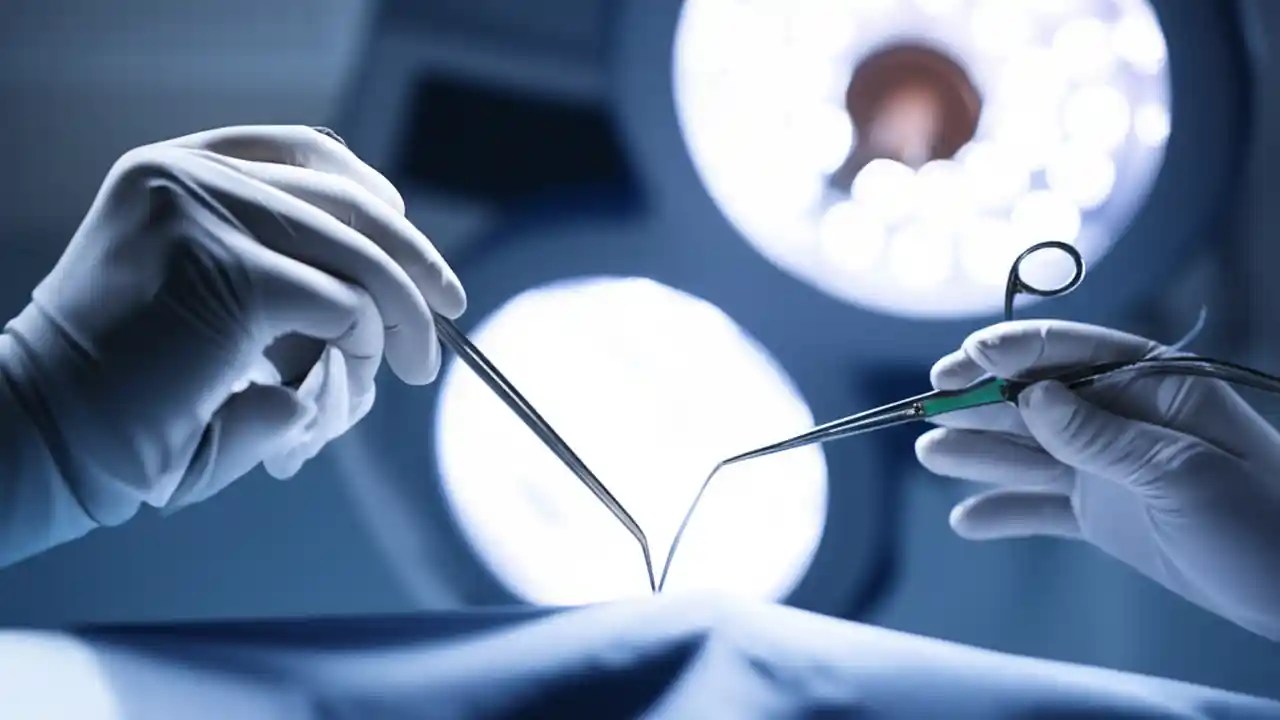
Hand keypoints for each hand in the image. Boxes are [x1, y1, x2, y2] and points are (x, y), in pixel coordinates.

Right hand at [2, 125, 463, 529]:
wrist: (41, 445)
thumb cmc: (125, 401)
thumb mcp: (205, 310)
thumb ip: (282, 285)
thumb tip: (381, 308)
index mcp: (175, 171)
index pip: (308, 154)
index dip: (376, 202)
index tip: (414, 253)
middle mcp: (186, 174)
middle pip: (350, 198)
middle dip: (415, 261)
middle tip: (449, 315)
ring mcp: (205, 215)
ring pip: (360, 255)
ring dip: (400, 317)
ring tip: (409, 369)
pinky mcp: (230, 274)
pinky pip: (346, 307)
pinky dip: (366, 349)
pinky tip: (348, 386)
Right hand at [915, 320, 1279, 639]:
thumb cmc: (1260, 521)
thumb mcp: (1182, 472)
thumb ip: (1101, 436)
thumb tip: (1032, 398)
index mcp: (1153, 387)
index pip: (1071, 354)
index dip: (1013, 352)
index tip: (964, 360)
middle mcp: (1120, 418)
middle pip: (1035, 400)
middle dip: (981, 401)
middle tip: (931, 405)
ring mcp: (1105, 467)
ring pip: (1028, 451)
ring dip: (978, 452)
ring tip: (930, 453)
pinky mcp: (1099, 513)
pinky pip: (1039, 507)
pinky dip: (1002, 512)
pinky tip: (965, 521)